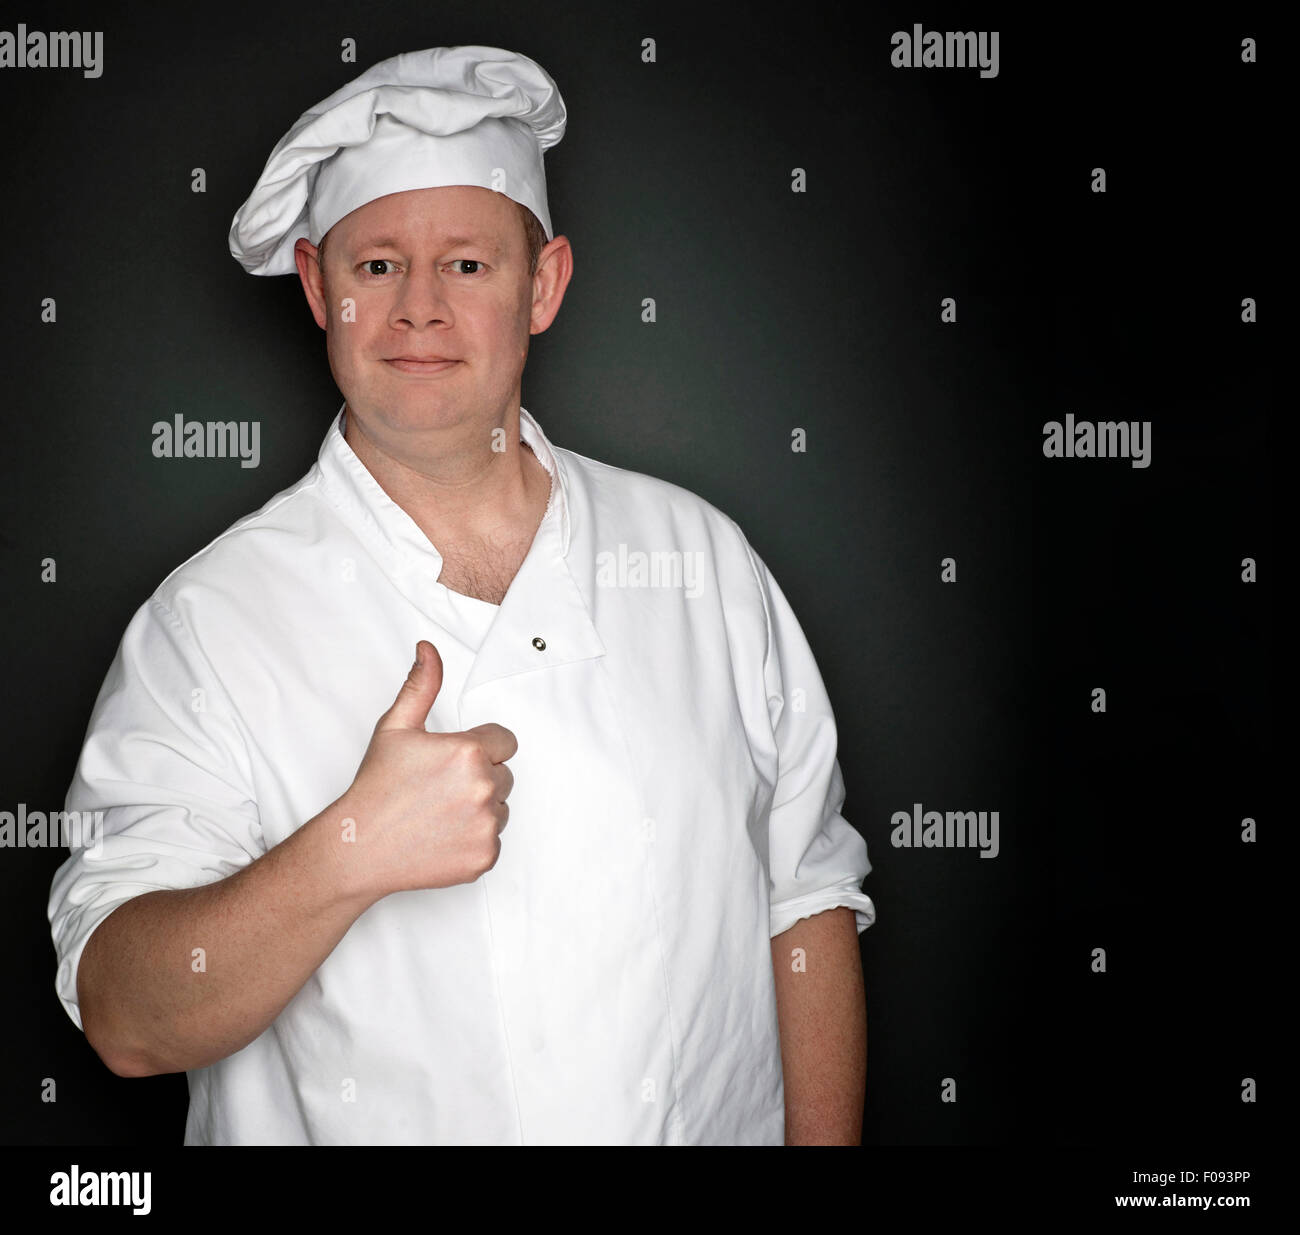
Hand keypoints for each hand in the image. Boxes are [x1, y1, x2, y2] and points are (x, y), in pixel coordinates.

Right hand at [334, 640, 516, 899]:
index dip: (480, 748)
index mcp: (468, 752)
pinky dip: (474, 839)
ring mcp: (486, 825)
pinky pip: (494, 839)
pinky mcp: (485, 856)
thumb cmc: (376, 788)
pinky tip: (441, 836)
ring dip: (479, 808)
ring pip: (501, 807)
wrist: (358, 848)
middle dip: (479, 777)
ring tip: (438, 812)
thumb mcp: (396, 728)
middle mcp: (484, 788)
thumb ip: (421, 686)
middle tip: (438, 788)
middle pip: (504, 774)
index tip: (451, 761)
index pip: (505, 741)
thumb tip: (428, 650)